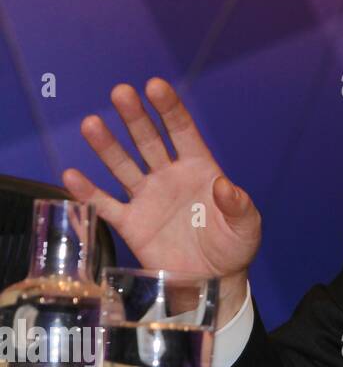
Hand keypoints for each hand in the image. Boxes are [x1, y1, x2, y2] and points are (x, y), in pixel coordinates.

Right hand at [62, 79, 260, 321]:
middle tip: (120, 93)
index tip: (155, 86)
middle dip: (135, 117)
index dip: (169, 109)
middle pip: (148, 141)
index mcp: (199, 169)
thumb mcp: (246, 226)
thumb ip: (238, 204)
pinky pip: (105, 205)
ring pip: (123, 166)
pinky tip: (72, 175)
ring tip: (92, 123)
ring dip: (107, 146)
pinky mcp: (131, 224)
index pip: (182, 132)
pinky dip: (88, 192)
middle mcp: (169, 176)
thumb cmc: (233, 246)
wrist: (213, 280)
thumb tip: (225, 186)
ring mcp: (147, 198)